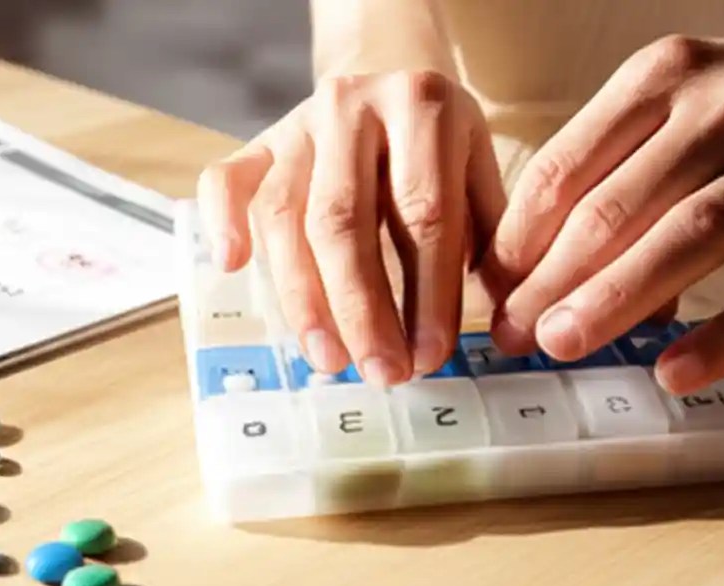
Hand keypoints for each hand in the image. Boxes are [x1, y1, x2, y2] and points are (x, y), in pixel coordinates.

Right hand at [198, 70, 505, 384]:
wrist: (386, 76)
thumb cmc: (438, 150)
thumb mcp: (479, 172)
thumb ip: (490, 238)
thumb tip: (500, 321)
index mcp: (424, 106)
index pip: (424, 213)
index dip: (427, 293)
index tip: (430, 356)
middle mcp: (354, 105)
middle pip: (345, 220)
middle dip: (362, 309)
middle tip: (381, 372)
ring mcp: (298, 123)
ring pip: (285, 214)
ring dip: (304, 298)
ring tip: (329, 359)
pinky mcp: (259, 142)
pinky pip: (226, 179)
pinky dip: (222, 221)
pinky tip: (231, 266)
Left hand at [482, 34, 723, 394]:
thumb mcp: (678, 114)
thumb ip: (611, 183)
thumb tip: (536, 283)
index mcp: (664, 77)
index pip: (564, 169)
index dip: (514, 241)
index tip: (485, 294)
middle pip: (613, 208)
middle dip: (547, 281)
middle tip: (508, 337)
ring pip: (687, 237)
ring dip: (613, 300)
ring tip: (560, 346)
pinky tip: (674, 374)